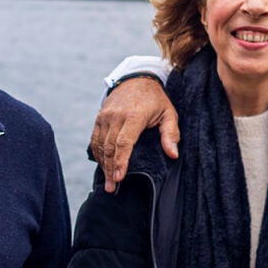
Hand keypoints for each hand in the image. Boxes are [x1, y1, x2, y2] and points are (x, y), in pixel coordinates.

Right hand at [89, 76, 178, 191]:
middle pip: (110, 147)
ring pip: (100, 144)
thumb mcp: (169, 113)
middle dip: (110, 169)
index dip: (121, 161)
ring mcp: (105, 116)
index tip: (119, 177)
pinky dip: (98, 153)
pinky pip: (95, 138)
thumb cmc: (155, 100)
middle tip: (112, 188)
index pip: (124, 142)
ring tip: (108, 182)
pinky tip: (103, 166)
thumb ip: (171, 133)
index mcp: (134, 115)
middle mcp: (116, 115)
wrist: (136, 78)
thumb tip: (173, 154)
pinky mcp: (99, 117)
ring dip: (103, 164)